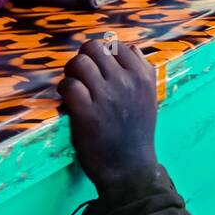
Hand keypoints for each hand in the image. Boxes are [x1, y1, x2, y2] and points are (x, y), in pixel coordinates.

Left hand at [58, 39, 159, 191]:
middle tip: (83, 77)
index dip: (104, 54)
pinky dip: (65, 90)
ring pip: (79, 62)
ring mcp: (106, 96)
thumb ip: (141, 72)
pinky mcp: (86, 111)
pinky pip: (68, 84)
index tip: (100, 69)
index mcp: (143, 76)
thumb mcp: (149, 98)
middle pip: (95, 48)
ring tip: (75, 88)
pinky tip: (70, 101)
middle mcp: (126, 81)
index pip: (118, 45)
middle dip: (84, 59)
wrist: (130, 169)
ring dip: (72, 73)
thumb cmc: (138, 134)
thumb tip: (129, 48)